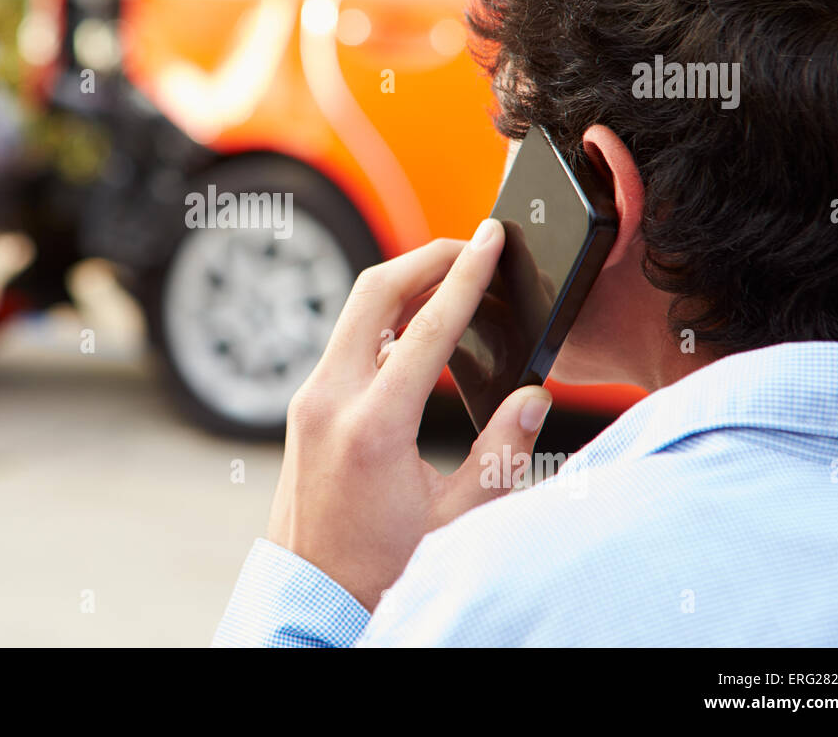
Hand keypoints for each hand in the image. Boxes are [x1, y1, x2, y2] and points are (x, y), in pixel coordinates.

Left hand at [266, 220, 552, 609]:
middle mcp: (330, 401)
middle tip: (469, 246)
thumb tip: (533, 397)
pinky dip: (382, 320)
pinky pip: (345, 342)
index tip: (490, 239)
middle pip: (374, 293)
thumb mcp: (458, 518)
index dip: (467, 275)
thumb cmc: (383, 568)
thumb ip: (501, 452)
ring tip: (451, 277)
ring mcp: (309, 401)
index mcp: (373, 426)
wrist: (313, 598)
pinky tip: (416, 325)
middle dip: (425, 258)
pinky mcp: (304, 409)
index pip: (430, 327)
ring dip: (403, 286)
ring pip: (354, 312)